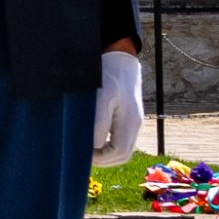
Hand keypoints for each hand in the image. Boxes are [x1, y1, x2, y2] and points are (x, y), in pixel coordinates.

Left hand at [92, 48, 143, 165]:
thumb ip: (99, 122)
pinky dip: (108, 145)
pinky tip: (94, 138)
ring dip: (106, 154)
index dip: (101, 158)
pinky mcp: (129, 117)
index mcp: (130, 121)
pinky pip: (121, 139)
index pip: (120, 152)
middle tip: (83, 154)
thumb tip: (94, 145)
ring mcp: (133, 121)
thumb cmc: (109, 75)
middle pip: (123, 154)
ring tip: (87, 148)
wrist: (120, 59)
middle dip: (103, 159)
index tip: (83, 152)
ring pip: (123, 149)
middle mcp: (135, 124)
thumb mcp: (102, 97)